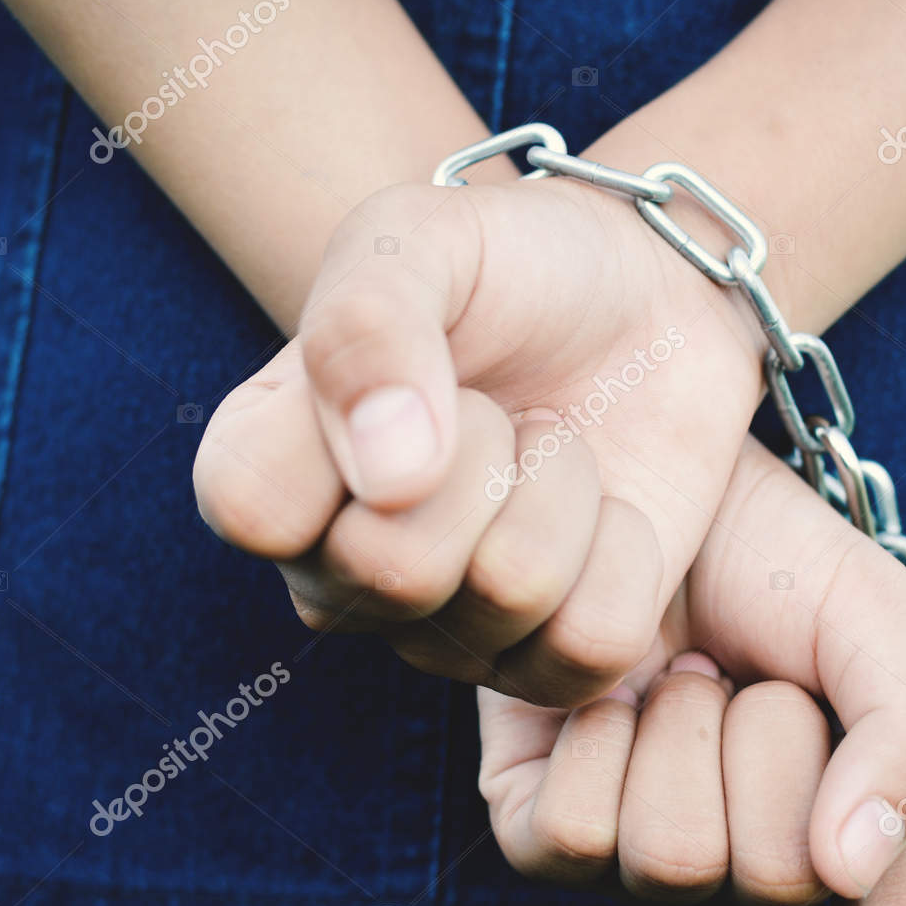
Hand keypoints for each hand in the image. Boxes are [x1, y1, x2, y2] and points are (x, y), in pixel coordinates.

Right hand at [194, 175, 764, 706]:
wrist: (651, 302)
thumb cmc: (513, 269)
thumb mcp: (422, 239)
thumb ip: (366, 324)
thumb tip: (386, 478)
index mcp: (270, 470)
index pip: (254, 509)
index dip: (347, 435)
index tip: (418, 367)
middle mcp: (337, 574)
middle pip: (397, 566)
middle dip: (485, 451)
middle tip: (501, 404)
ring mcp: (440, 637)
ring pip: (509, 593)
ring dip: (563, 485)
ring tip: (551, 442)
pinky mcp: (548, 666)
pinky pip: (593, 643)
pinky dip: (629, 553)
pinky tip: (609, 510)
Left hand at [476, 438, 905, 905]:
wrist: (643, 491)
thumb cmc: (770, 564)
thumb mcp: (878, 618)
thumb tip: (848, 874)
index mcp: (854, 849)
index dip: (888, 800)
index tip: (844, 703)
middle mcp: (751, 883)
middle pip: (779, 878)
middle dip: (769, 733)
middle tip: (744, 672)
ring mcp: (645, 871)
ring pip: (673, 858)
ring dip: (684, 727)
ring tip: (680, 675)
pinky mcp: (545, 839)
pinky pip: (574, 834)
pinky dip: (597, 738)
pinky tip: (611, 696)